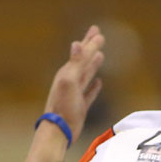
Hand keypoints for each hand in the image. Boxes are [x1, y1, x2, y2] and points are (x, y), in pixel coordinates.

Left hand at [43, 25, 104, 141]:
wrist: (59, 131)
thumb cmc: (63, 106)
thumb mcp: (69, 82)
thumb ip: (75, 63)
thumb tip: (77, 43)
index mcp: (67, 72)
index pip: (82, 53)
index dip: (90, 42)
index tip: (97, 30)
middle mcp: (70, 80)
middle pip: (83, 60)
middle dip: (91, 48)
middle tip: (99, 35)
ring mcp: (76, 93)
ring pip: (87, 74)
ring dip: (93, 64)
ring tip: (100, 55)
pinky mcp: (80, 106)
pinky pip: (89, 92)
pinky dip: (94, 86)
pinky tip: (98, 82)